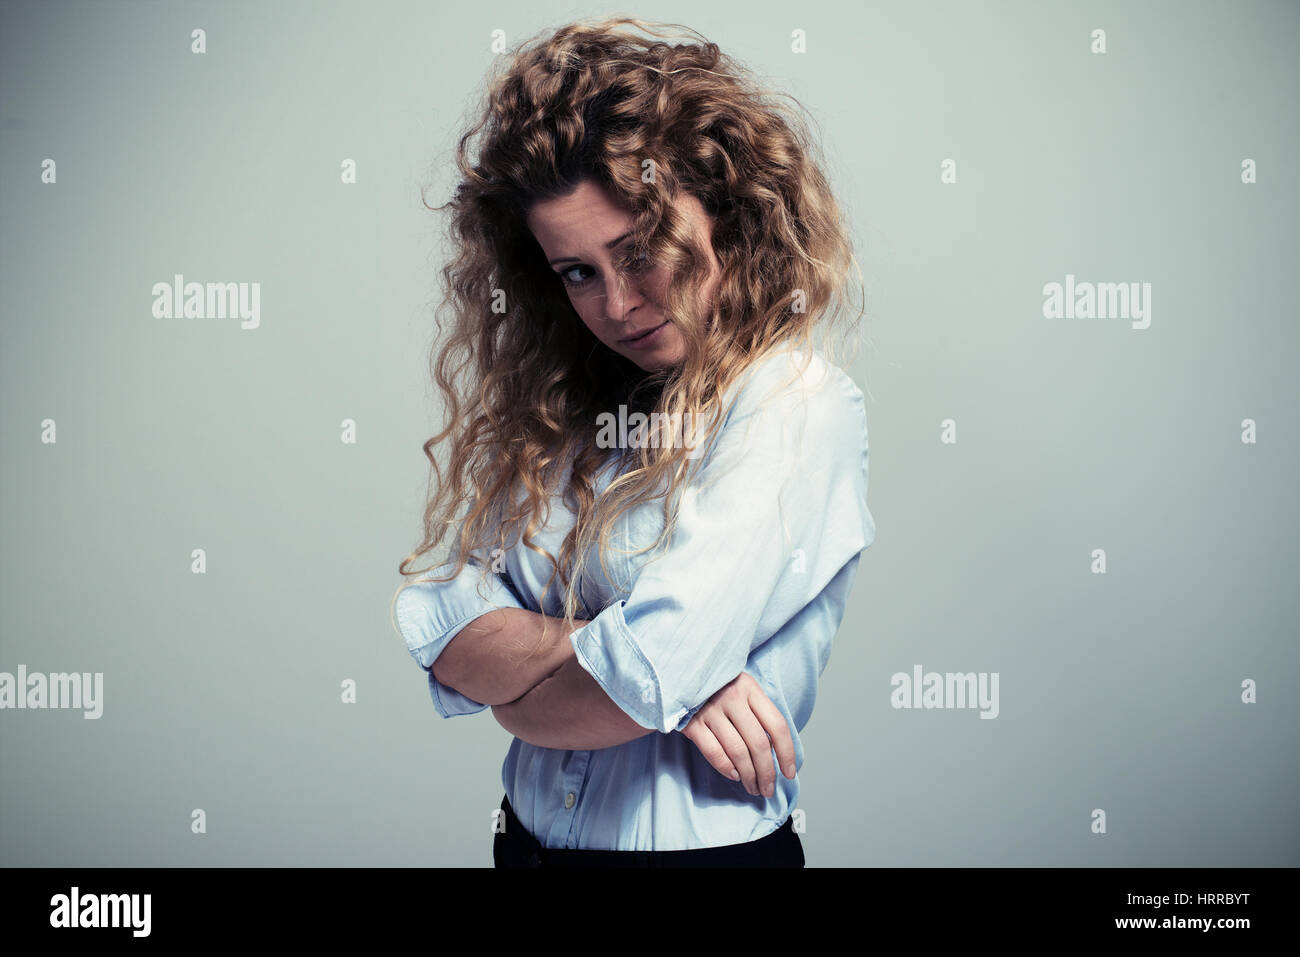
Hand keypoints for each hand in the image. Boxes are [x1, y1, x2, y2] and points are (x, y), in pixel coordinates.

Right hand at [680, 671, 795, 797]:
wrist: (680, 675)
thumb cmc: (717, 686)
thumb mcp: (742, 688)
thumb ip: (758, 711)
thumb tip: (777, 751)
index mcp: (750, 688)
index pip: (777, 725)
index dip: (787, 753)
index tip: (789, 773)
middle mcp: (732, 698)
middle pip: (759, 743)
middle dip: (767, 772)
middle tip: (768, 789)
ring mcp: (711, 710)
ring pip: (738, 751)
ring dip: (749, 776)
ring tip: (753, 787)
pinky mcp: (692, 723)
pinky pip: (714, 752)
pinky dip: (726, 767)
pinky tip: (734, 775)